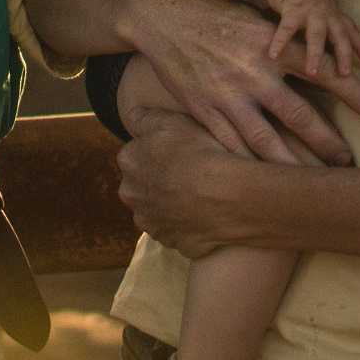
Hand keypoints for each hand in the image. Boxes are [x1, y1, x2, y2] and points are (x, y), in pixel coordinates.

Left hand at [115, 103, 258, 258]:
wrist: (230, 196)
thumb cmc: (202, 152)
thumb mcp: (174, 120)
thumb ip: (146, 118)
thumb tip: (133, 116)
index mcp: (129, 161)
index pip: (137, 153)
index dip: (159, 152)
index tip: (180, 152)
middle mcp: (131, 194)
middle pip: (142, 184)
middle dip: (159, 181)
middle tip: (190, 173)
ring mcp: (150, 222)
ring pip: (157, 209)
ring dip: (171, 204)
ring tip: (200, 196)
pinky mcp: (170, 243)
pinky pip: (176, 230)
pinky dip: (186, 224)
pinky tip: (206, 213)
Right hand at [122, 0, 359, 167]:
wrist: (166, 16)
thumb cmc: (219, 18)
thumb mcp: (258, 23)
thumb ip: (288, 45)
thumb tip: (325, 60)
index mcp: (273, 47)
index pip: (320, 71)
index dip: (350, 90)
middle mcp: (254, 73)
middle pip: (298, 115)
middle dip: (326, 143)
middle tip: (347, 163)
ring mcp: (227, 96)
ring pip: (265, 141)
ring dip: (291, 165)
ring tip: (311, 184)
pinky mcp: (204, 111)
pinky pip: (230, 146)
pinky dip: (249, 167)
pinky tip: (264, 184)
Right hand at [251, 0, 359, 83]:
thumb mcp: (320, 2)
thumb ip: (325, 18)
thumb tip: (329, 34)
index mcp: (332, 12)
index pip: (350, 29)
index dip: (359, 44)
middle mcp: (326, 13)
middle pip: (340, 36)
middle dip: (344, 55)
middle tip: (345, 74)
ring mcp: (310, 11)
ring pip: (316, 35)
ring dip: (315, 54)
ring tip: (312, 73)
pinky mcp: (292, 9)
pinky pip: (286, 29)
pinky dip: (280, 42)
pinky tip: (273, 55)